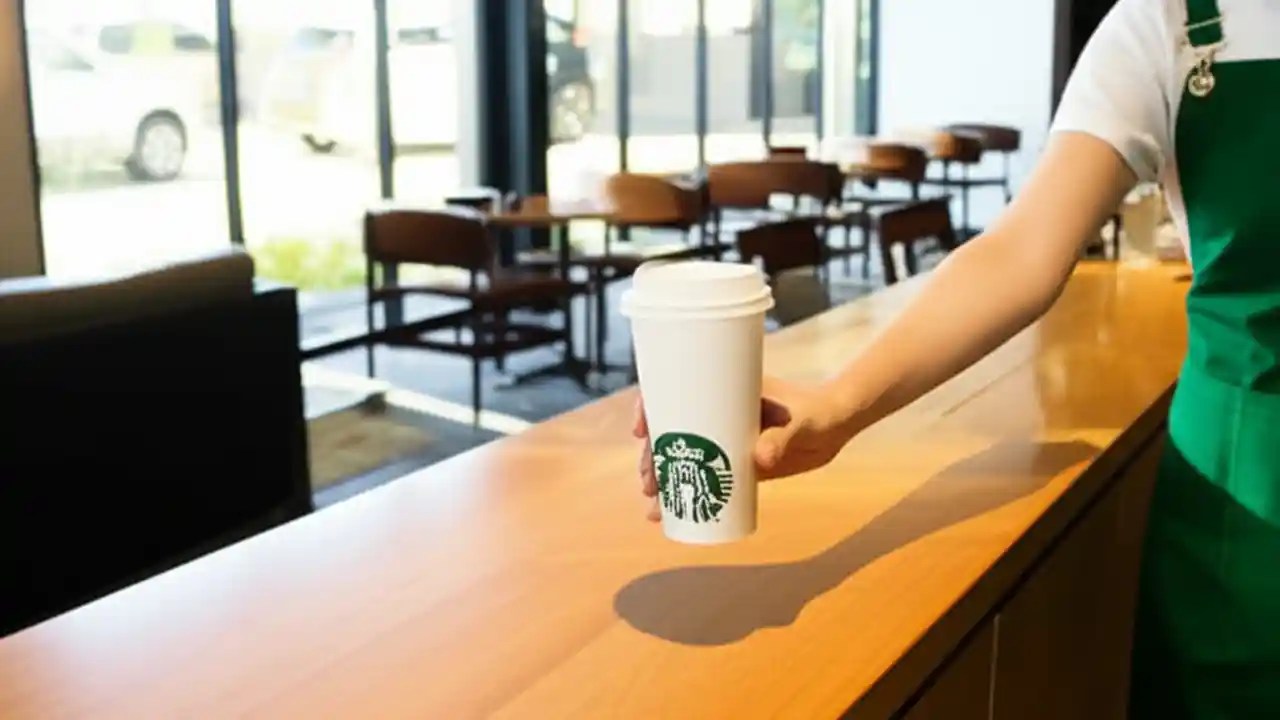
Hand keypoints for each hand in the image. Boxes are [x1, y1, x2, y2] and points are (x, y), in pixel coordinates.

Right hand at [633, 377, 857, 521]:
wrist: (837, 425)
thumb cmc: (816, 410)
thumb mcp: (798, 422)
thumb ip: (780, 438)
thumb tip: (760, 460)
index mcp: (722, 390)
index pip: (673, 391)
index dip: (650, 408)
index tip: (641, 430)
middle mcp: (716, 414)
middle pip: (670, 433)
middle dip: (652, 458)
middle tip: (649, 483)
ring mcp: (723, 439)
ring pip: (682, 459)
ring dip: (662, 480)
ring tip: (654, 507)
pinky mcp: (735, 464)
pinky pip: (703, 480)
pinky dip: (685, 497)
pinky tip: (668, 517)